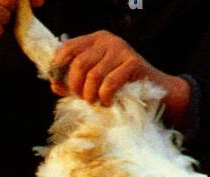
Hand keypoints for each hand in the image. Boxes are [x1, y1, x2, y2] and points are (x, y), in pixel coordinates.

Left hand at [51, 30, 191, 125]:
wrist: (156, 91)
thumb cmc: (122, 88)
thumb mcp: (94, 82)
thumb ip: (74, 82)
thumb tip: (53, 84)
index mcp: (95, 41)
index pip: (67, 48)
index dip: (58, 68)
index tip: (59, 86)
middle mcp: (107, 41)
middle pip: (78, 64)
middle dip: (76, 87)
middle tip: (83, 99)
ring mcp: (121, 50)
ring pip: (92, 76)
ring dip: (90, 96)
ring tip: (96, 103)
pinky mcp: (133, 63)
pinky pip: (108, 84)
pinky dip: (105, 98)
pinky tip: (108, 102)